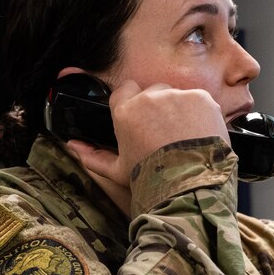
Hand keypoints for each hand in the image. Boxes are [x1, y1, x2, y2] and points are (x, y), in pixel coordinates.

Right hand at [66, 80, 229, 215]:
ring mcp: (176, 96)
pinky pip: (199, 99)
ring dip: (180, 108)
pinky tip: (200, 132)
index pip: (125, 89)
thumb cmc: (151, 178)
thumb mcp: (118, 170)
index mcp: (125, 112)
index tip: (141, 117)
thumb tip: (72, 146)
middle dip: (158, 106)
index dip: (133, 102)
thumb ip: (93, 156)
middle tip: (164, 132)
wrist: (189, 184)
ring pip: (176, 94)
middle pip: (152, 91)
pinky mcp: (201, 98)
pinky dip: (201, 113)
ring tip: (184, 135)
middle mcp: (149, 98)